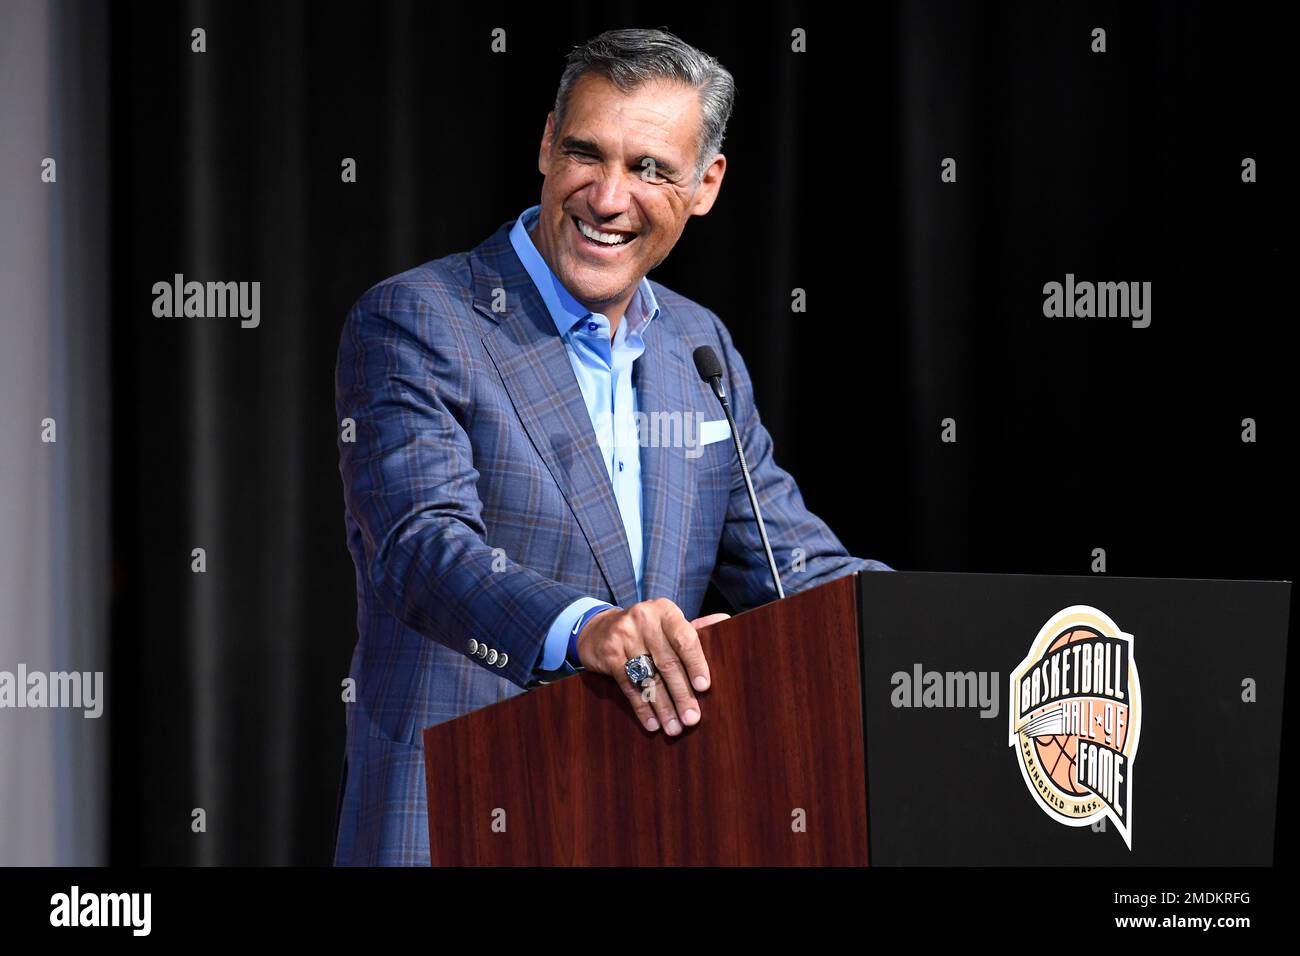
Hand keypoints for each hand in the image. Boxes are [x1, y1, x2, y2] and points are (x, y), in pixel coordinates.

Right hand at [576, 600, 727, 734]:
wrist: (599, 630)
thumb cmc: (645, 631)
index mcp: (665, 611)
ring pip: (648, 678)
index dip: (695, 663)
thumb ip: (694, 628)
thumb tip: (726, 621)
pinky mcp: (608, 653)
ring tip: (674, 728)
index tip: (704, 687)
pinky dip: (642, 707)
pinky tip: (652, 723)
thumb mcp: (666, 623)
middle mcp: (644, 619)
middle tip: (692, 718)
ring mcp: (623, 636)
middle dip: (681, 694)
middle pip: (667, 663)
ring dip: (663, 707)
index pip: (685, 638)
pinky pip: (629, 686)